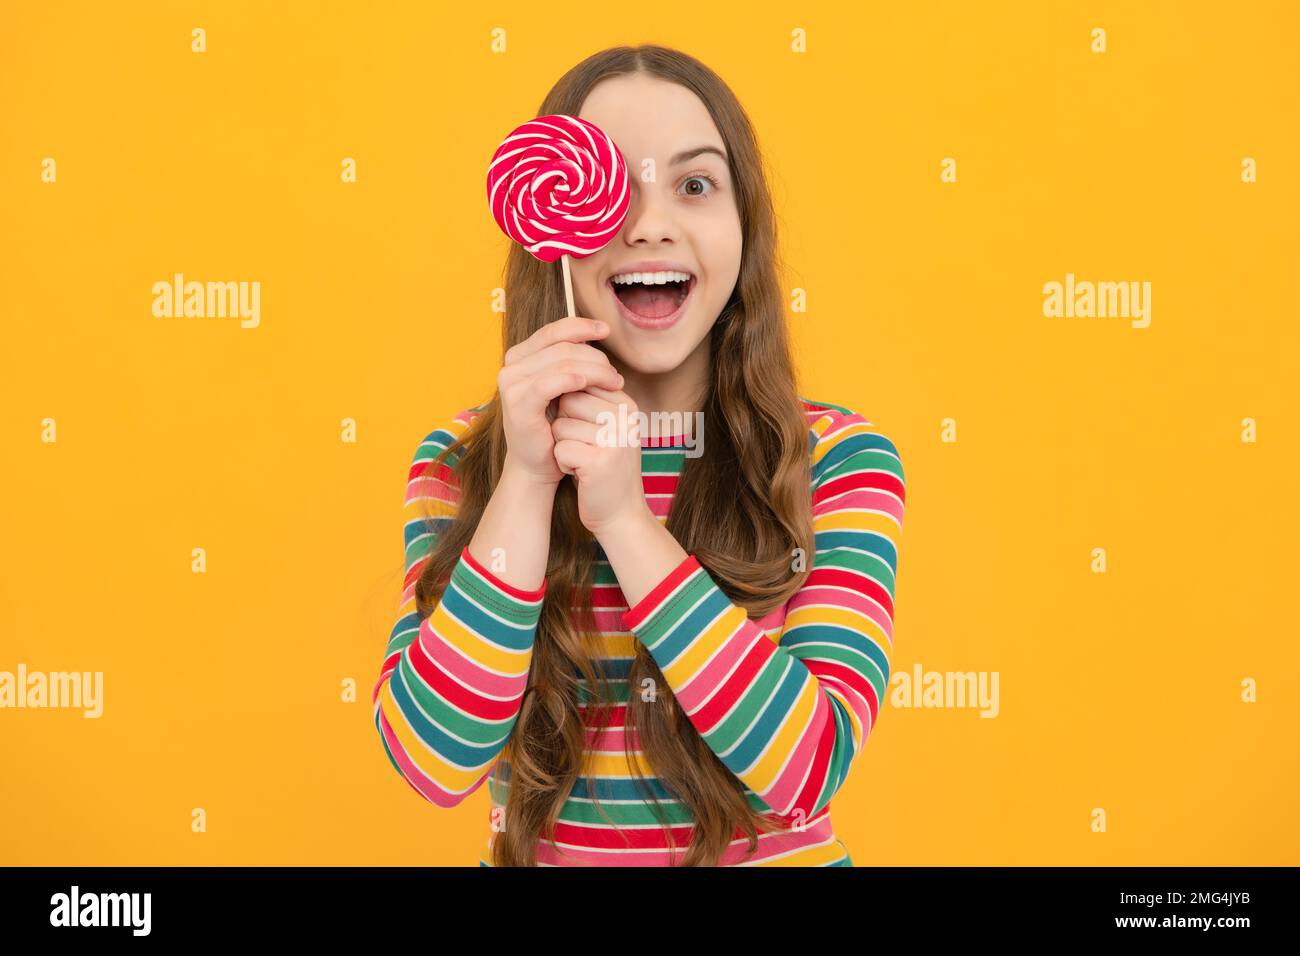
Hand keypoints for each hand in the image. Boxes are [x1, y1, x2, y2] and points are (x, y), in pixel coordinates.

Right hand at [496, 316, 624, 487]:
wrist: (537, 465)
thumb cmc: (554, 426)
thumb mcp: (565, 387)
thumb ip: (573, 361)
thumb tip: (599, 332)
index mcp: (521, 356)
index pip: (554, 330)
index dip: (582, 326)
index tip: (606, 331)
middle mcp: (512, 366)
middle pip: (562, 346)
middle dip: (595, 357)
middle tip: (616, 377)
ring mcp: (512, 384)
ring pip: (561, 361)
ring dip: (594, 370)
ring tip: (614, 384)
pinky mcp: (518, 403)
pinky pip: (549, 383)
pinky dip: (573, 380)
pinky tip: (589, 385)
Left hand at [551, 386, 654, 538]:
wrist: (621, 514)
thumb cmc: (603, 468)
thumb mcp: (603, 428)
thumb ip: (588, 400)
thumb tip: (557, 370)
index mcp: (626, 404)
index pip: (578, 384)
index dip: (570, 410)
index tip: (586, 432)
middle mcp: (625, 417)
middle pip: (567, 401)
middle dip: (565, 427)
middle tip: (585, 449)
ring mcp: (615, 438)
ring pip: (560, 426)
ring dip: (563, 447)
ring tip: (584, 462)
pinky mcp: (600, 461)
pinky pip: (560, 450)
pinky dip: (563, 464)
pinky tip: (581, 475)